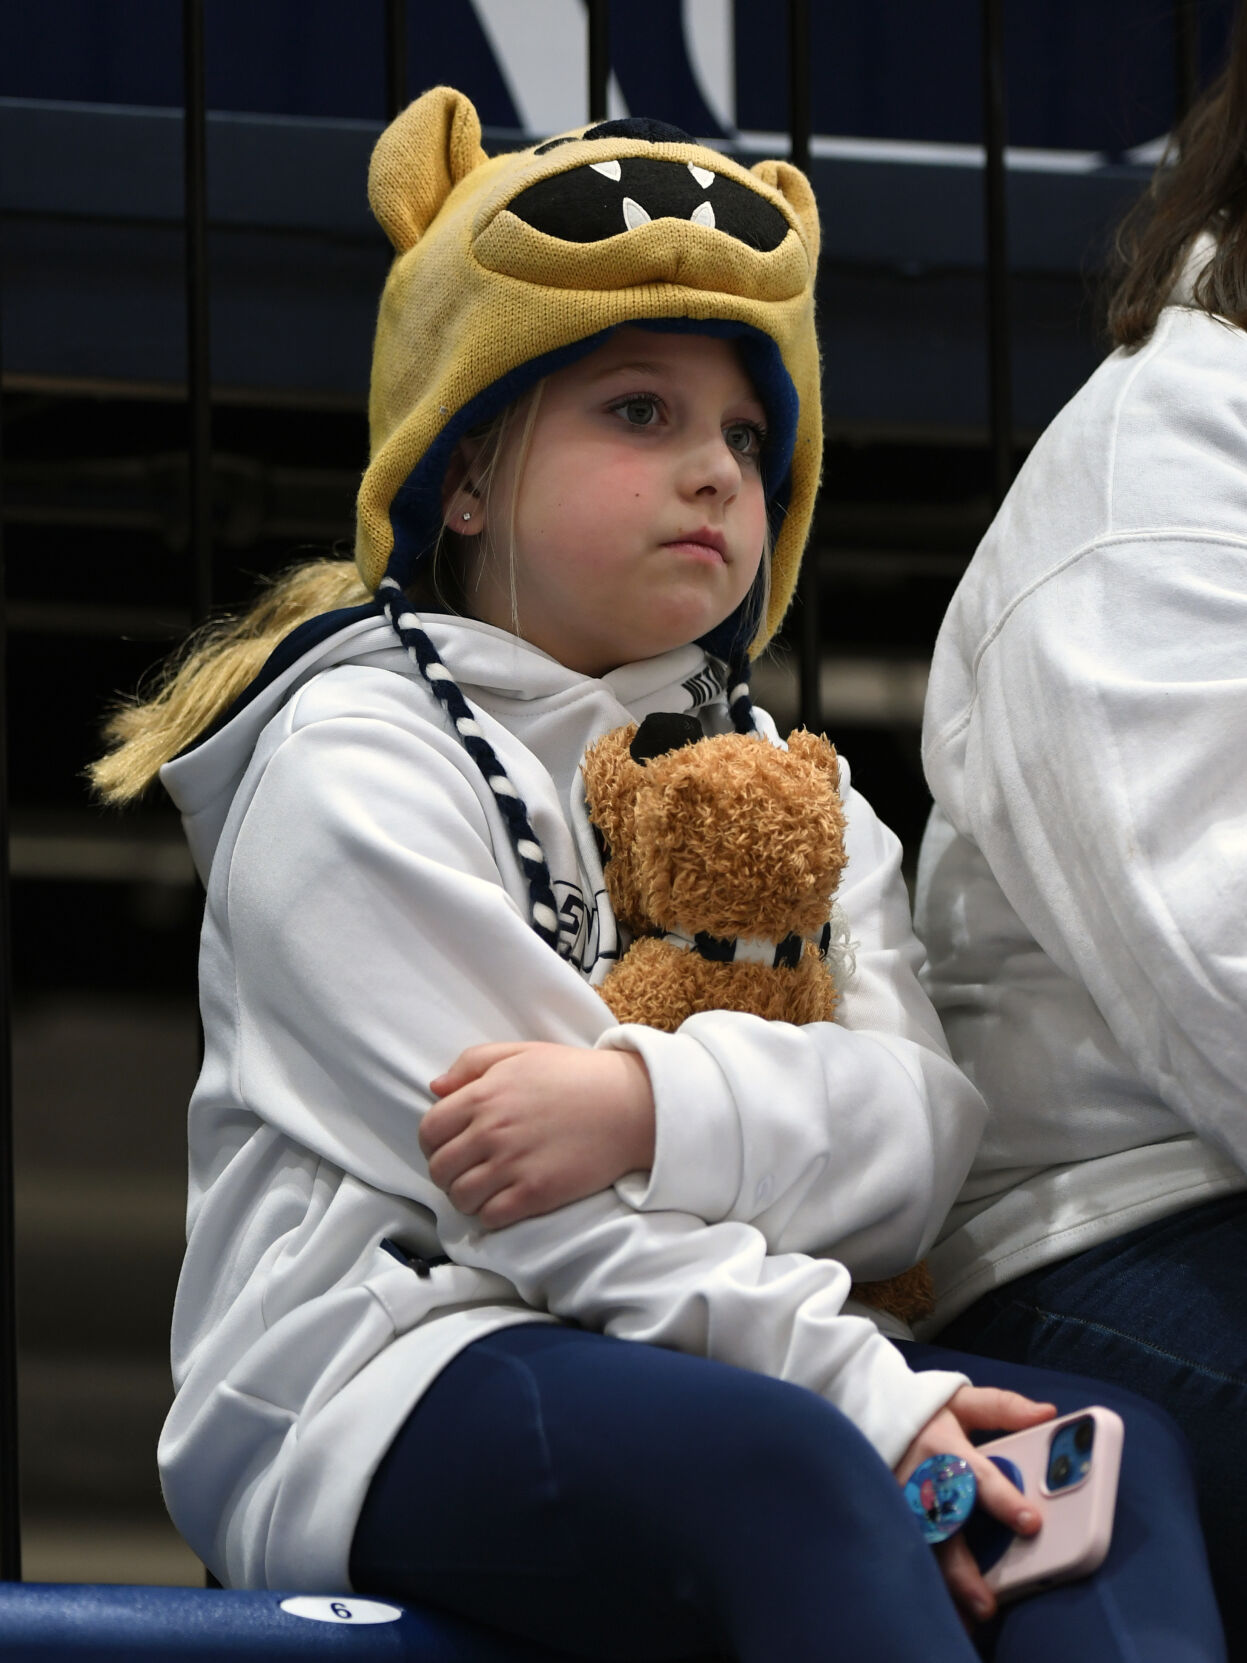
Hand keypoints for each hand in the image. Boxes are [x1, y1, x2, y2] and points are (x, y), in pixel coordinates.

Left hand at [420, 1042, 655, 1227]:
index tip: (450, 1147)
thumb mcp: (521, 1053)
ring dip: (467, 1197)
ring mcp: (512, 1164)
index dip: (433, 1144)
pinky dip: (490, 1215)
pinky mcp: (535, 1193)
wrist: (629, 1104)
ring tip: (486, 1189)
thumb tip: (436, 1089)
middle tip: (469, 1171)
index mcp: (483, 1095)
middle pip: (439, 1169)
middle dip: (448, 1173)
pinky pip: (490, 1218)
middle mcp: (491, 1130)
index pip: (429, 1131)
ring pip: (460, 1198)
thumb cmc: (575, 1075)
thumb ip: (472, 1064)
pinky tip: (505, 1202)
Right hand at [895, 1385, 1055, 1624]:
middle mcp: (921, 1481)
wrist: (864, 1412)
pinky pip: (909, 1555)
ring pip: (923, 1551)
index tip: (1031, 1522)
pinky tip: (944, 1615)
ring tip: (967, 1621)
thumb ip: (1003, 1408)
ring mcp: (901, 1505)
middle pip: (945, 1528)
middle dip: (964, 1568)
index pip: (979, 1477)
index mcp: (944, 1447)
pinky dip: (925, 1587)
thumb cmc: (922, 1414)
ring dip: (944, 1588)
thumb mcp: (959, 1401)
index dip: (1005, 1501)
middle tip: (987, 1603)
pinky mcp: (889, 1519)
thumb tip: (1047, 1413)